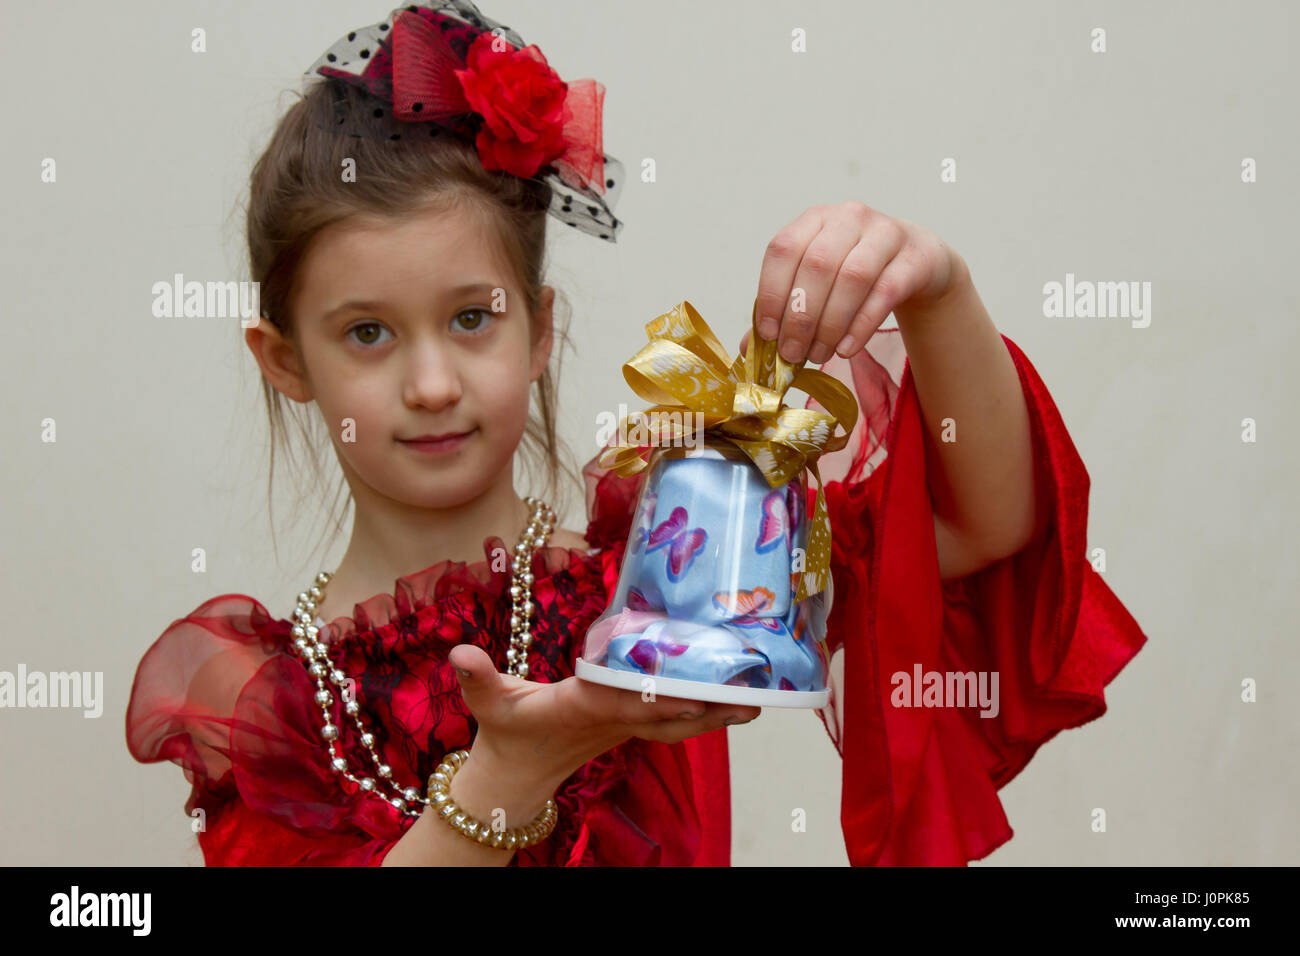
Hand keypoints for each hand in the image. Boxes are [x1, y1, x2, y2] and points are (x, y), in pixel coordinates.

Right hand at [448, 644, 759, 792]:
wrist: (514, 776)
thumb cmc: (506, 733)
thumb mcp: (487, 702)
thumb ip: (476, 677)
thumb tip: (459, 652)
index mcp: (582, 708)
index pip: (626, 701)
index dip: (659, 696)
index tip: (692, 688)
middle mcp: (613, 719)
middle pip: (669, 715)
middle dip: (709, 705)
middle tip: (752, 694)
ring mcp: (626, 727)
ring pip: (679, 721)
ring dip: (717, 711)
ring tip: (758, 698)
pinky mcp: (630, 726)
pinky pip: (673, 720)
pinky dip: (703, 710)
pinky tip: (730, 699)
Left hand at [754, 202, 968, 364]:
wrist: (917, 264)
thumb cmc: (856, 276)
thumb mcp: (818, 284)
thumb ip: (786, 310)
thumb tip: (750, 350)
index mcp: (815, 219)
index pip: (784, 249)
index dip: (772, 293)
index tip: (768, 334)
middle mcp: (849, 217)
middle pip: (817, 265)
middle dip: (801, 317)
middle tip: (793, 353)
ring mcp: (885, 233)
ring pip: (852, 277)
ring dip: (830, 323)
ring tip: (819, 355)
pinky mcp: (914, 258)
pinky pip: (885, 293)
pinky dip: (861, 326)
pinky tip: (845, 350)